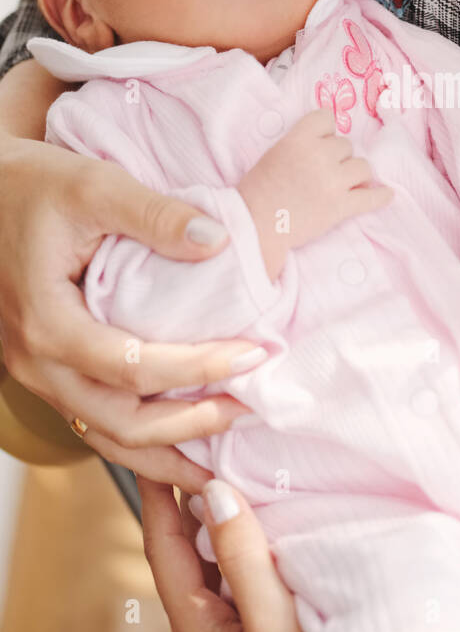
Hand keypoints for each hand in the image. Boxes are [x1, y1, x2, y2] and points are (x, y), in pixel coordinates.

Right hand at [0, 137, 263, 492]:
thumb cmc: (33, 184)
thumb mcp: (95, 185)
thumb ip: (157, 215)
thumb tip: (220, 242)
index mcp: (47, 324)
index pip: (135, 369)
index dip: (199, 368)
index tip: (253, 354)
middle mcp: (37, 363)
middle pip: (122, 423)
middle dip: (192, 424)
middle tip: (251, 405)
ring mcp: (39, 374)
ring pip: (107, 437)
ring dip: (170, 446)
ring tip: (227, 436)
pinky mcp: (50, 372)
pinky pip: (97, 421)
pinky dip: (144, 437)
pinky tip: (186, 434)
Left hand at [139, 476, 360, 631]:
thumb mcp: (276, 627)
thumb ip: (245, 560)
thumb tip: (216, 495)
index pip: (164, 549)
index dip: (157, 497)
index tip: (153, 453)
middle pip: (186, 562)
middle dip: (187, 509)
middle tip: (196, 456)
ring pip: (213, 580)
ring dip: (218, 535)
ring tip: (231, 487)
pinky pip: (237, 598)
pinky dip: (242, 562)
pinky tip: (267, 547)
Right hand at [238, 106, 392, 270]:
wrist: (255, 226)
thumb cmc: (258, 191)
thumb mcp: (275, 154)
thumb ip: (301, 144)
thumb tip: (330, 143)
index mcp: (298, 139)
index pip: (326, 118)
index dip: (325, 131)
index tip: (321, 142)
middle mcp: (319, 155)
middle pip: (345, 145)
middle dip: (337, 158)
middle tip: (322, 173)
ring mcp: (333, 181)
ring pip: (363, 166)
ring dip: (355, 174)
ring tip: (344, 184)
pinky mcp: (341, 207)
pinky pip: (371, 198)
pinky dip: (381, 196)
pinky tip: (387, 194)